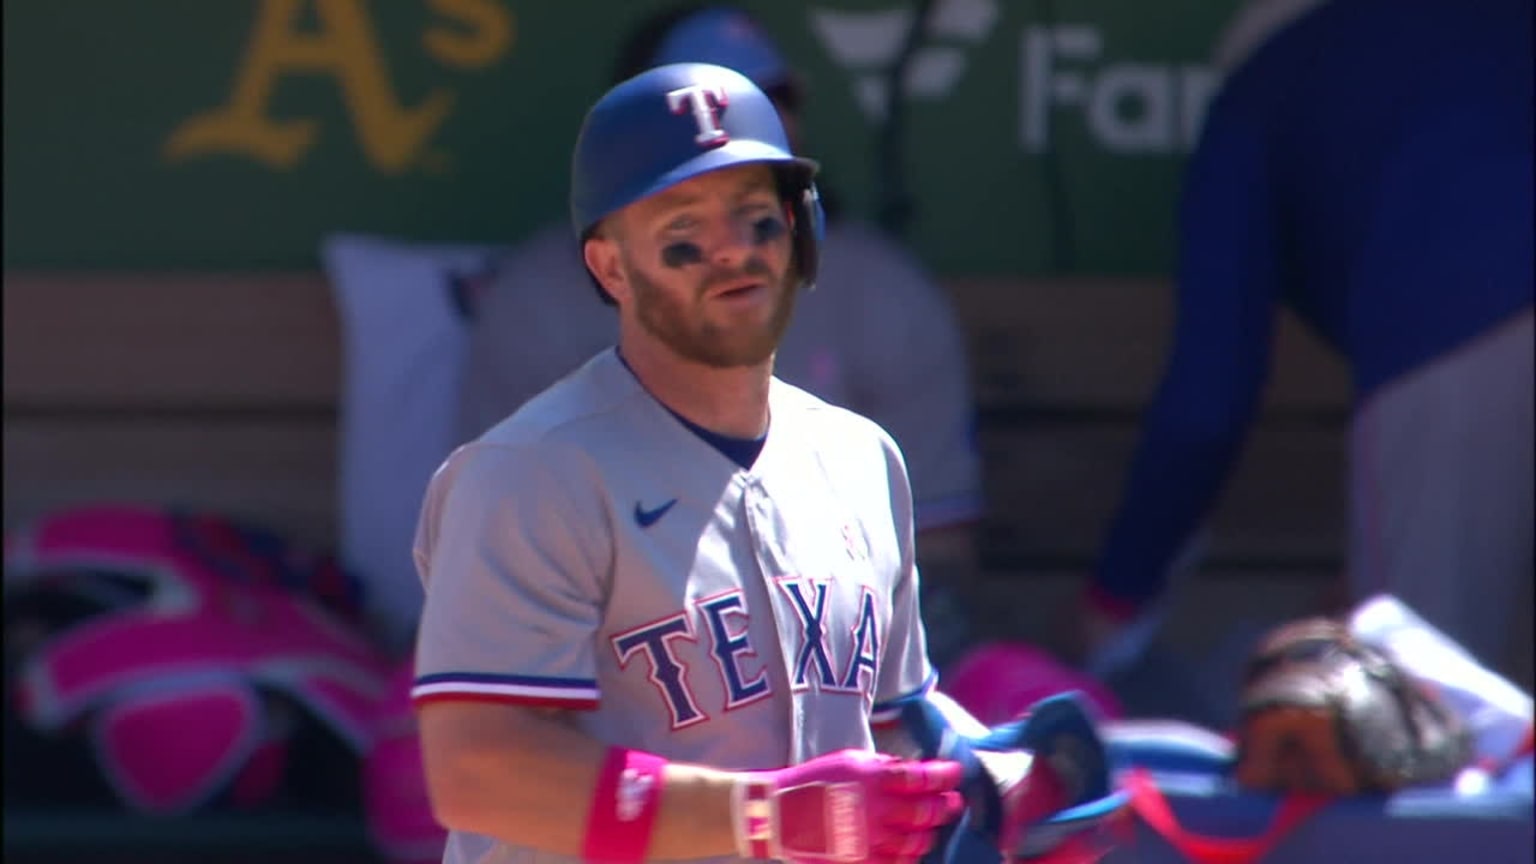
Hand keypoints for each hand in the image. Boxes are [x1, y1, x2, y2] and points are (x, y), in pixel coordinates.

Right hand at [733, 749, 964, 863]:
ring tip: (933, 826)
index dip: (943, 775)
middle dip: (943, 806)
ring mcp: (868, 839)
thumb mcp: (850, 761)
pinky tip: (913, 848)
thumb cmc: (815, 781)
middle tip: (953, 802)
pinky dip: (909, 855)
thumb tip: (914, 771)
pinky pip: (897, 862)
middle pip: (923, 811)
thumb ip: (883, 767)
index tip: (955, 773)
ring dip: (929, 832)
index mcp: (872, 779)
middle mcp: (874, 810)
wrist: (779, 814)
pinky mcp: (860, 861)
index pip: (919, 777)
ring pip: (915, 840)